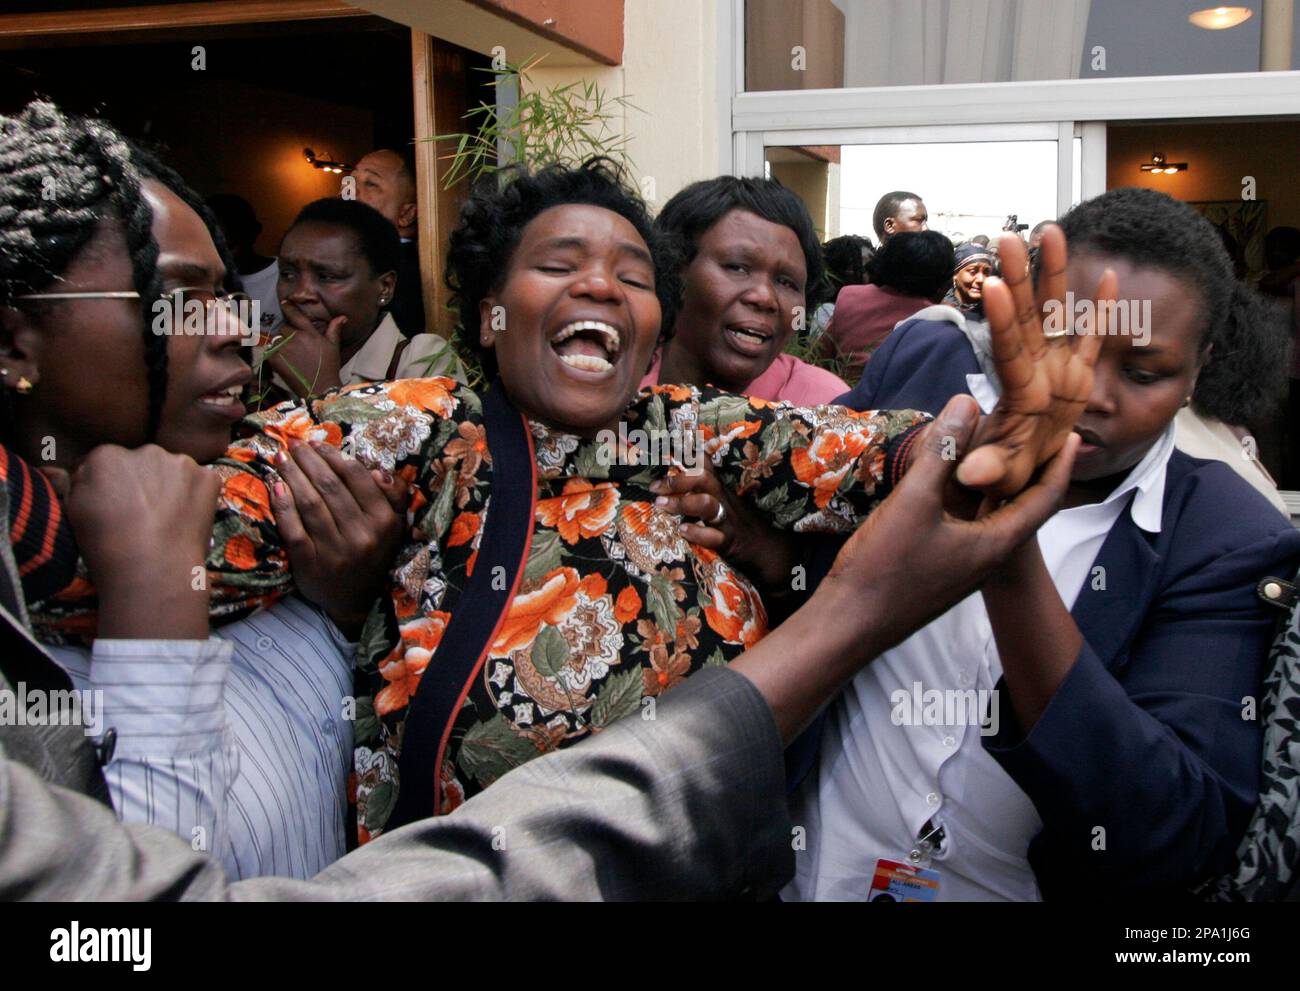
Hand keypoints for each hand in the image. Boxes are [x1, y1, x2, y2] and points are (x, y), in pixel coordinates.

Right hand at [45, 445, 219, 639]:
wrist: (152, 570)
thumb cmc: (106, 546)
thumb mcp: (73, 512)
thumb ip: (73, 482)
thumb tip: (73, 469)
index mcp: (106, 455)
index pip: (107, 463)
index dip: (110, 487)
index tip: (114, 507)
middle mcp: (144, 450)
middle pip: (142, 463)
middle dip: (141, 482)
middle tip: (141, 516)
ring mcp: (180, 462)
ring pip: (172, 471)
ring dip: (169, 486)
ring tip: (164, 520)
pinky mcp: (207, 477)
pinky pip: (200, 482)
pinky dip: (196, 496)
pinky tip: (185, 519)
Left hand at [267, 299, 346, 396]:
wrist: (320, 389)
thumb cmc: (329, 368)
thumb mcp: (333, 347)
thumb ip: (335, 329)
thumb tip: (342, 316)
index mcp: (310, 333)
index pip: (296, 315)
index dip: (289, 307)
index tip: (284, 302)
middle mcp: (296, 338)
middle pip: (284, 328)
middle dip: (288, 333)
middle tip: (295, 345)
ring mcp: (284, 348)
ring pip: (277, 339)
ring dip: (281, 344)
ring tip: (291, 355)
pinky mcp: (275, 359)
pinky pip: (271, 350)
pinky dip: (275, 354)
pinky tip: (285, 362)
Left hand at [269, 441, 409, 636]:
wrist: (354, 602)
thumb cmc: (372, 555)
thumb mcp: (392, 527)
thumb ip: (392, 497)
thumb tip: (377, 470)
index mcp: (384, 522)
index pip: (356, 478)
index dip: (334, 457)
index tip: (317, 444)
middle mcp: (361, 535)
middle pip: (329, 487)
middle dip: (308, 460)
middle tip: (294, 444)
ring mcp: (334, 551)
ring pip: (309, 503)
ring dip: (292, 475)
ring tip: (281, 457)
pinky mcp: (309, 564)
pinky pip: (292, 528)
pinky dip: (282, 505)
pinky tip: (275, 486)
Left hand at [648, 461, 800, 593]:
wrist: (765, 548)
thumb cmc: (737, 521)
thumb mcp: (723, 498)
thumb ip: (704, 484)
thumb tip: (683, 466)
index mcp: (719, 488)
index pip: (705, 464)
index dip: (687, 456)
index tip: (664, 457)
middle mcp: (722, 499)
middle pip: (703, 479)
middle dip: (678, 480)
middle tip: (655, 487)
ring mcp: (725, 519)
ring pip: (706, 504)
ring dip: (681, 503)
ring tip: (661, 506)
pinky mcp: (727, 541)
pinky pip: (712, 536)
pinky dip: (696, 533)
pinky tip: (682, 530)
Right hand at [732, 394, 1078, 741]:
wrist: (848, 625)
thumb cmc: (884, 569)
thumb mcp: (914, 500)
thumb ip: (942, 451)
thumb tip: (968, 401)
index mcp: (995, 544)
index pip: (1045, 498)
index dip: (1061, 464)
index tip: (1074, 434)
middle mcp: (986, 557)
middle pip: (1020, 505)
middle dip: (1028, 468)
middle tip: (1033, 434)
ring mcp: (961, 566)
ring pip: (989, 515)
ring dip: (994, 482)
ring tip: (992, 448)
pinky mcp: (938, 568)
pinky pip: (965, 525)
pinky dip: (966, 497)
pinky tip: (946, 480)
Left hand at [948, 226, 1112, 498]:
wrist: (1027, 474)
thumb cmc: (1010, 474)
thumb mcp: (1002, 475)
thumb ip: (991, 470)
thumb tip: (972, 475)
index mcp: (1019, 391)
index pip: (1008, 351)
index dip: (1002, 321)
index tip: (993, 287)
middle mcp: (1036, 369)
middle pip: (1028, 318)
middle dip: (1021, 278)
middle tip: (1007, 238)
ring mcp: (1057, 367)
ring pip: (1056, 313)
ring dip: (1054, 273)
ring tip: (1050, 230)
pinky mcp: (1079, 374)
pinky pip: (1092, 338)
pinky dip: (1101, 310)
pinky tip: (1109, 275)